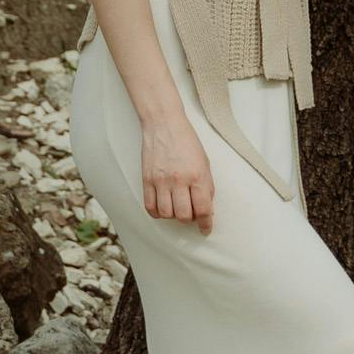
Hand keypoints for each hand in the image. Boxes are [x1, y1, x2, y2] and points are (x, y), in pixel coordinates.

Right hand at [142, 112, 215, 232]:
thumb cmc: (187, 142)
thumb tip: (205, 208)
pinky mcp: (147, 180)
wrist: (164, 124)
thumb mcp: (204, 162)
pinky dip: (157, 213)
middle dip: (189, 219)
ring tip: (176, 207)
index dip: (206, 224)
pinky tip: (163, 207)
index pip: (203, 209)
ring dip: (173, 216)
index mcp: (197, 175)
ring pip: (166, 214)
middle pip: (184, 216)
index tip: (205, 229)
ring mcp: (161, 180)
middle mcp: (179, 180)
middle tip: (191, 213)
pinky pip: (150, 207)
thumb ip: (205, 186)